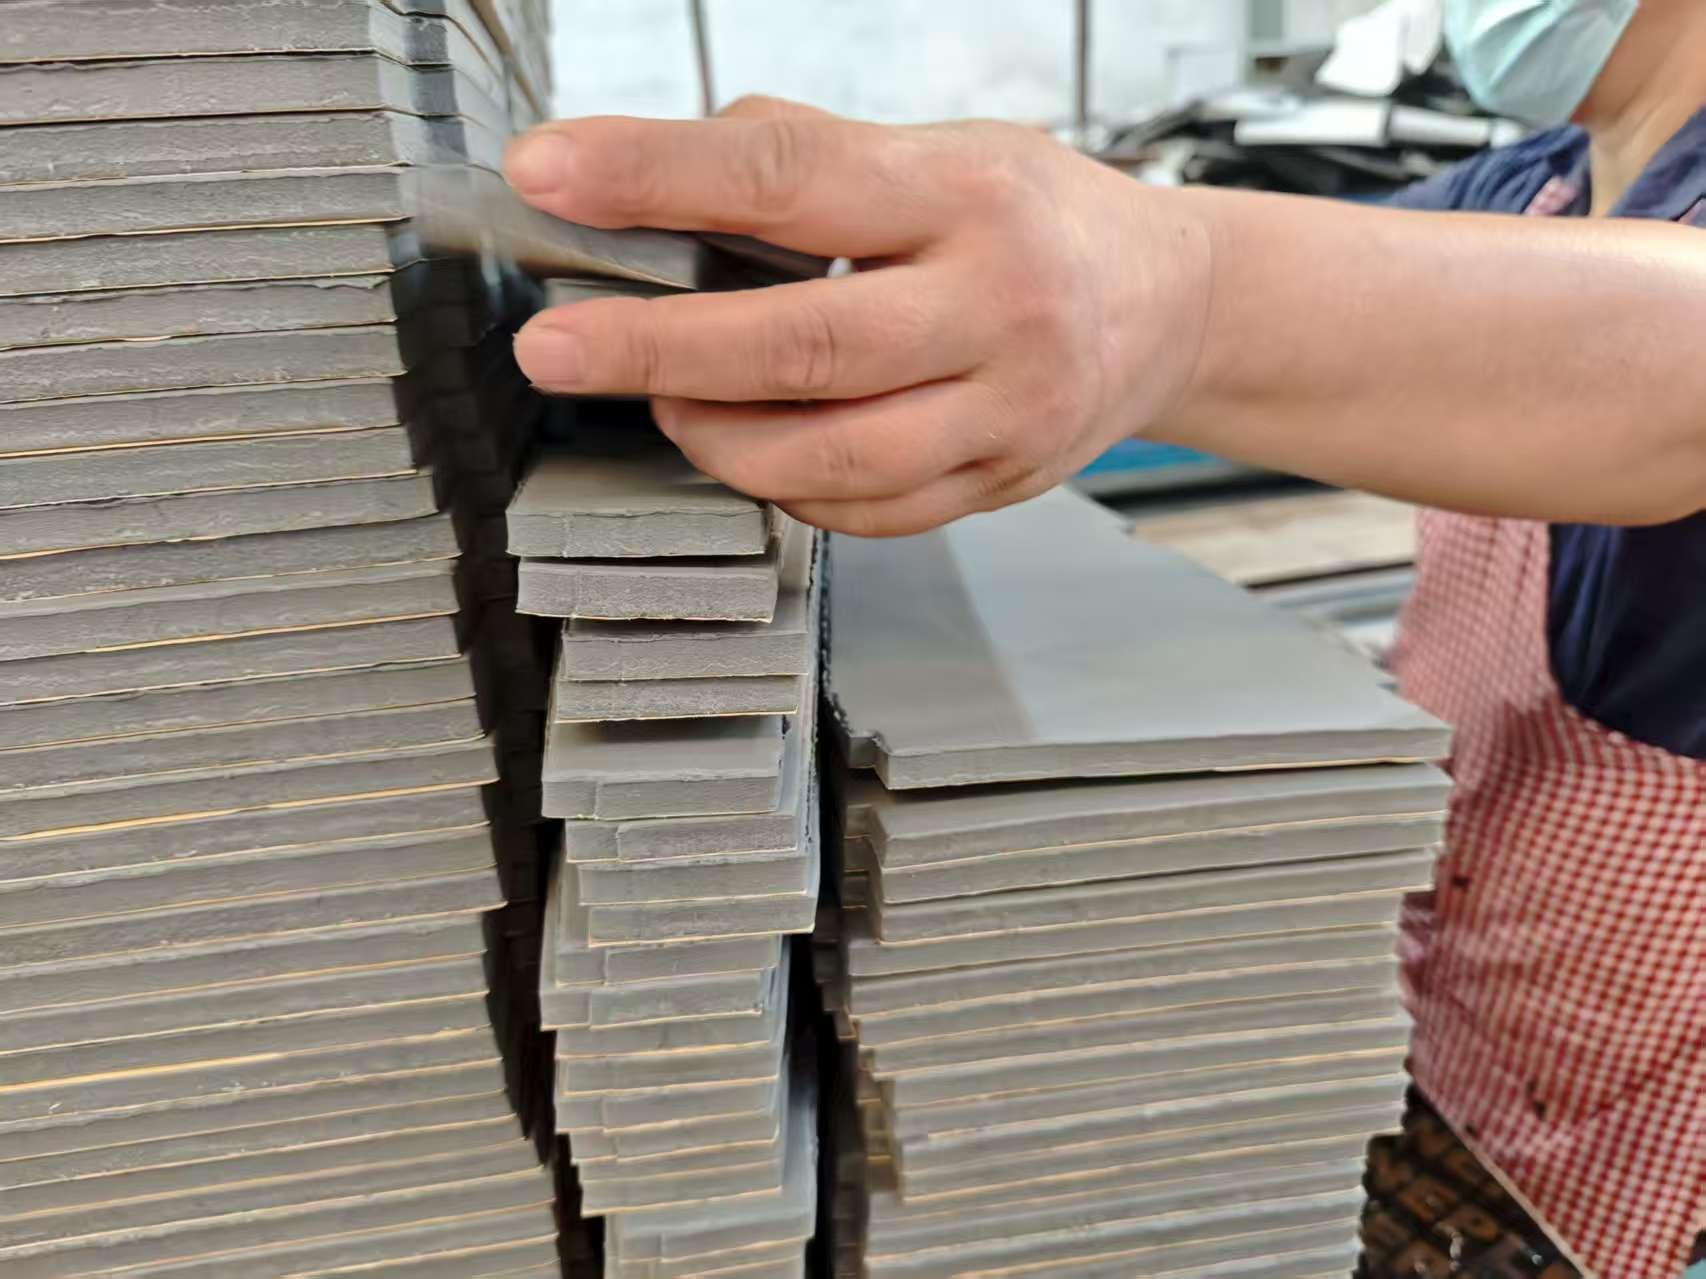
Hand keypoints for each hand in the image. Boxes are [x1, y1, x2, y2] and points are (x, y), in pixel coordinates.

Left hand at [504, 97, 1213, 535]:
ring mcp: (1006, 412)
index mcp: (968, 193)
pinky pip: (863, 513)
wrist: (1171, 308)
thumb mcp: (943, 148)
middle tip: (554, 348)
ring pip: (827, 457)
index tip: (548, 173)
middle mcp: (998, 307)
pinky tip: (752, 449)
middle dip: (656, 349)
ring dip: (715, 437)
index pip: (787, 175)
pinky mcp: (998, 486)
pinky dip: (784, 489)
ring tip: (662, 402)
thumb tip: (653, 177)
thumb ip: (809, 159)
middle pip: (800, 344)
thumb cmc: (1038, 217)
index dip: (655, 176)